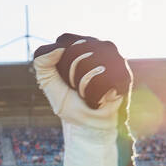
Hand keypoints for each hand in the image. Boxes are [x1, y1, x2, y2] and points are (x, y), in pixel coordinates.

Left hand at [33, 33, 135, 165]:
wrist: (89, 126)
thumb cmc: (70, 104)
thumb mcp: (48, 83)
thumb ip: (42, 63)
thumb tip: (58, 48)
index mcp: (82, 46)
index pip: (64, 39)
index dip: (59, 58)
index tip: (63, 77)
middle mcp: (100, 47)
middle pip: (77, 49)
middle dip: (70, 73)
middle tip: (76, 87)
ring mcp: (114, 59)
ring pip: (89, 61)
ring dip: (82, 83)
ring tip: (86, 92)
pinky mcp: (123, 74)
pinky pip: (101, 77)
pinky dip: (93, 92)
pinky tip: (97, 98)